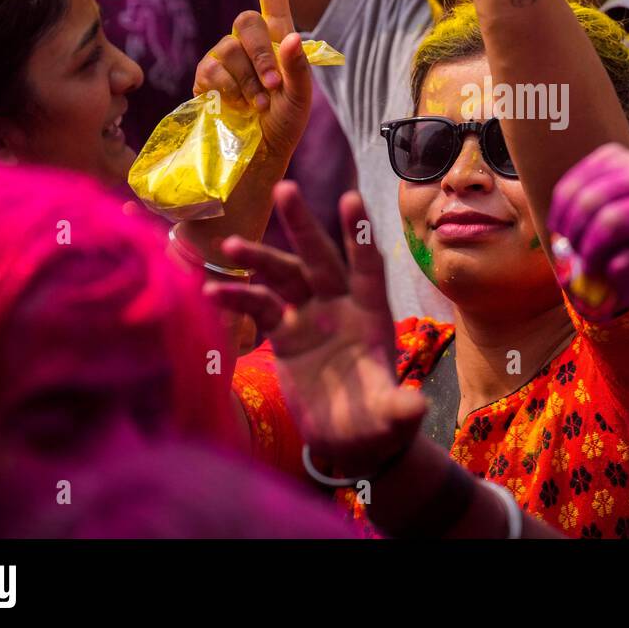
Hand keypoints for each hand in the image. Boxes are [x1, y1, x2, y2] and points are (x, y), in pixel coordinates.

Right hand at [193, 0, 311, 156]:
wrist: (255, 155)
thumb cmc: (284, 125)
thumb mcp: (301, 100)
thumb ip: (299, 70)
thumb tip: (289, 38)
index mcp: (279, 37)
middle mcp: (249, 40)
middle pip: (247, 21)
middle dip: (262, 56)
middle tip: (273, 89)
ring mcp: (224, 56)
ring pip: (230, 50)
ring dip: (247, 82)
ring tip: (258, 106)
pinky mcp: (204, 76)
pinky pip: (213, 71)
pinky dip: (229, 91)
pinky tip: (236, 107)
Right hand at [203, 185, 426, 474]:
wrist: (348, 439)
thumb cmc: (377, 423)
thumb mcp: (391, 418)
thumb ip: (399, 409)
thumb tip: (416, 407)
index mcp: (372, 314)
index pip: (368, 267)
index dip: (358, 235)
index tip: (349, 198)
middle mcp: (341, 305)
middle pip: (321, 258)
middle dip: (304, 225)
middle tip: (285, 188)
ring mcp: (311, 315)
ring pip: (284, 276)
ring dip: (259, 258)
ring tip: (230, 245)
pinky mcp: (284, 333)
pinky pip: (259, 306)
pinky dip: (238, 297)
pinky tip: (212, 291)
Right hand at [547, 143, 628, 309]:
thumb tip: (615, 264)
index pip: (615, 220)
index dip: (592, 247)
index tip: (588, 270)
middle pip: (596, 197)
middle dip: (575, 230)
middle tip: (570, 257)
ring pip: (589, 179)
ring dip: (568, 211)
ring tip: (565, 239)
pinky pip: (591, 165)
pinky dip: (572, 189)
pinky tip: (566, 216)